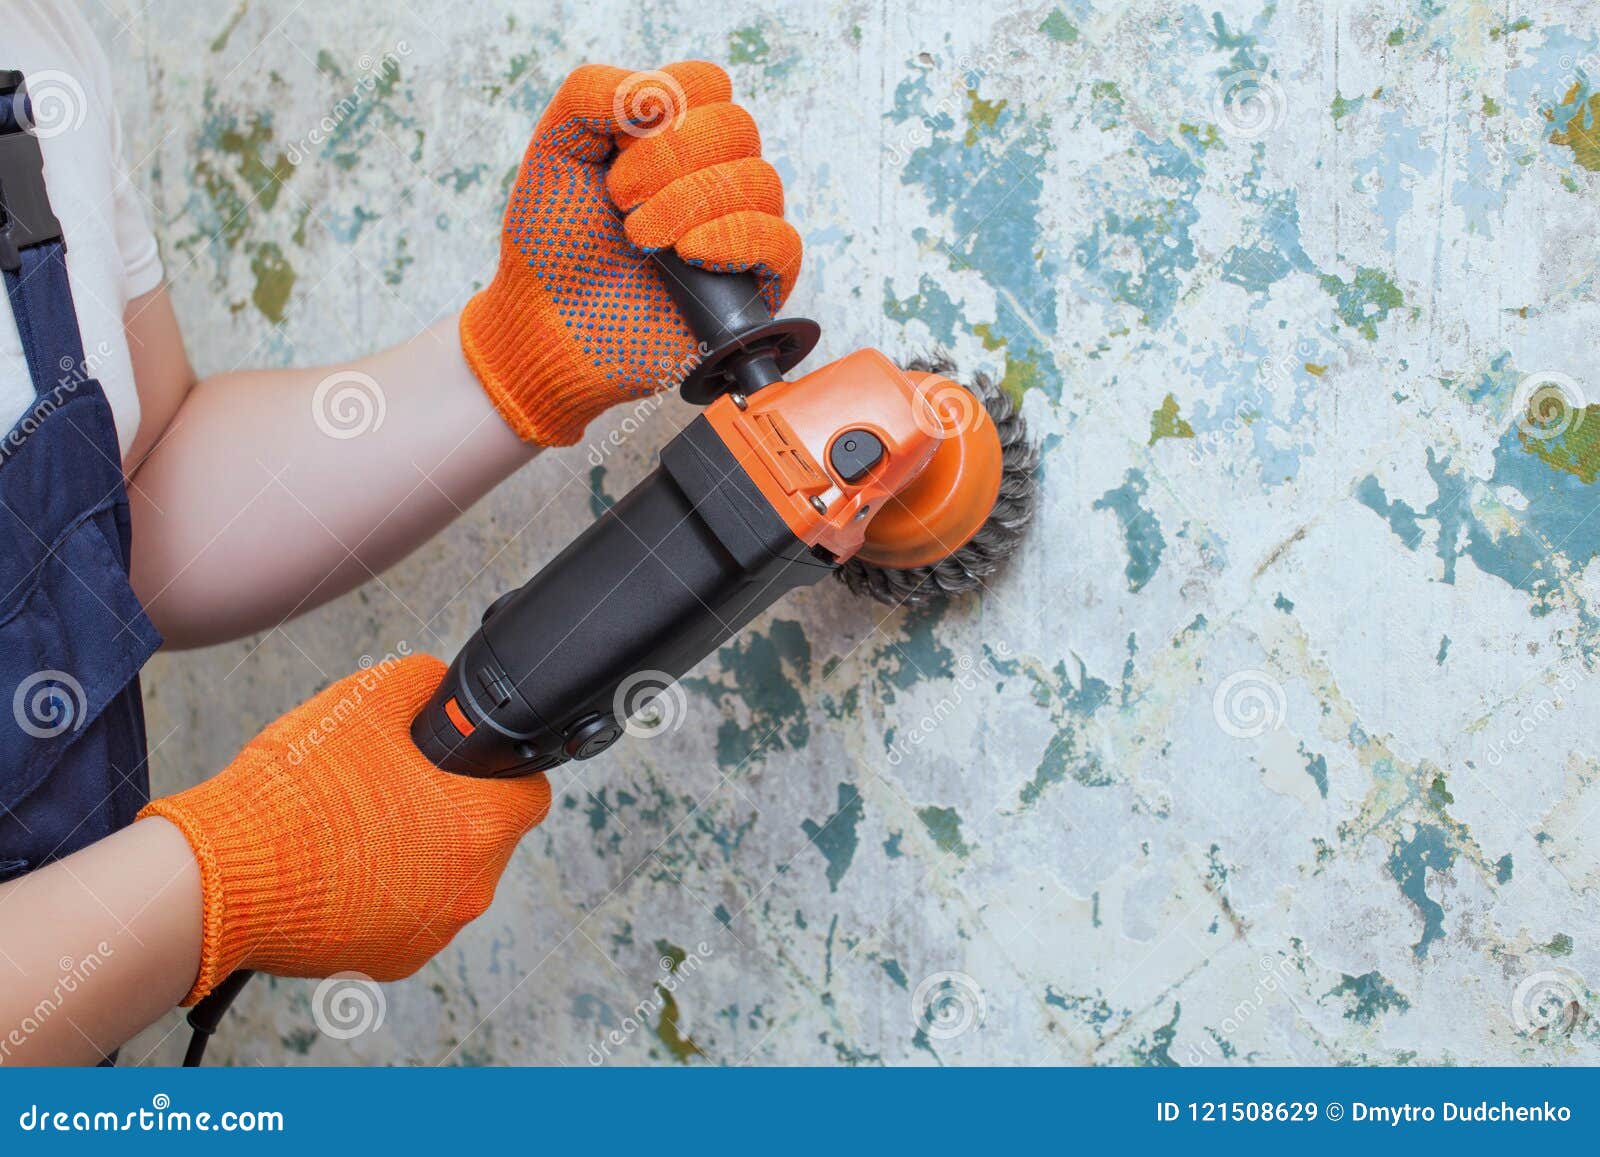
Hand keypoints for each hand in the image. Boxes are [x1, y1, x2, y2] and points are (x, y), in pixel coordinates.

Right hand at [139, 655, 548, 1003]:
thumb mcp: (367, 698)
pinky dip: (385, 893)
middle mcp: (468, 892)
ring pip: (446, 880)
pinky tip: (342, 865)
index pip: (530, 794)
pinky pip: (406, 917)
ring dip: (419, 854)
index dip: (502, 770)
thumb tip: (438, 684)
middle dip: (455, 811)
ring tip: (361, 826)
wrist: (220, 877)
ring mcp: (429, 935)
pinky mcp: (387, 964)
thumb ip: (422, 681)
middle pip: (487, 839)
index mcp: (480, 829)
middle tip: (399, 787)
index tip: (469, 763)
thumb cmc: (297, 791)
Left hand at [460, 61, 801, 445]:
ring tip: (641, 238)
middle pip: (737, 126)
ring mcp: (739, 232)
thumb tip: (660, 94)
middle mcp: (717, 179)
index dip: (664, 104)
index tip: (615, 150)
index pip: (710, 85)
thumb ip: (592, 93)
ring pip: (760, 180)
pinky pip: (782, 242)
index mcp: (678, 140)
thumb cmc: (553, 245)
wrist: (548, 328)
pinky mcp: (754, 289)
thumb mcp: (555, 149)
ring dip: (690, 202)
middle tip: (620, 201)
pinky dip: (736, 237)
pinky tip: (690, 252)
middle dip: (669, 158)